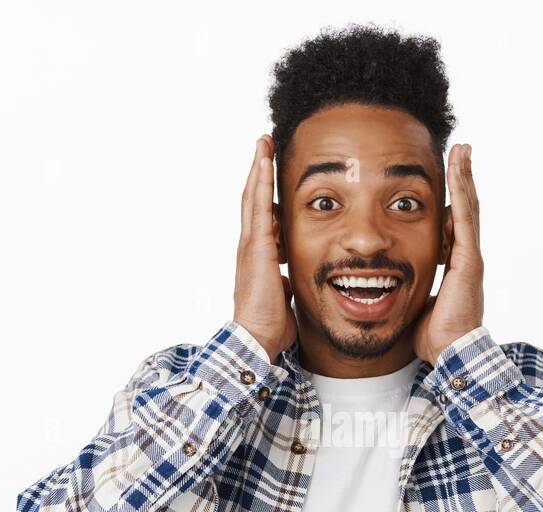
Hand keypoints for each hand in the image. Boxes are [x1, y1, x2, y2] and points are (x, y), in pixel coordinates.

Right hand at [233, 134, 296, 361]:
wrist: (258, 337)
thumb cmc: (271, 323)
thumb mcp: (284, 294)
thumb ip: (286, 281)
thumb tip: (291, 280)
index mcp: (259, 255)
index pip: (263, 216)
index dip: (267, 193)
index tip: (272, 174)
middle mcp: (251, 245)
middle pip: (254, 199)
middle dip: (259, 172)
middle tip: (264, 146)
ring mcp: (251, 243)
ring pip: (253, 196)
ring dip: (258, 168)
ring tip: (263, 143)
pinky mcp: (257, 245)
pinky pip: (259, 206)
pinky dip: (261, 181)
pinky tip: (264, 161)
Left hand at [414, 143, 483, 365]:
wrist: (449, 352)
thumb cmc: (431, 334)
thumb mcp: (416, 300)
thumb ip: (411, 286)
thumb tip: (392, 283)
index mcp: (454, 263)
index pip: (451, 221)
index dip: (449, 197)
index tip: (444, 176)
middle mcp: (465, 255)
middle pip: (463, 207)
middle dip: (461, 178)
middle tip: (459, 150)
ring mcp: (469, 255)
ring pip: (468, 206)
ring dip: (464, 175)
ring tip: (462, 149)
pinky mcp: (469, 259)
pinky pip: (464, 217)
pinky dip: (462, 191)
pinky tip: (458, 169)